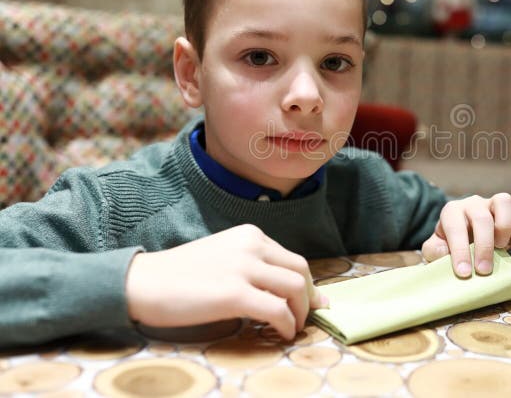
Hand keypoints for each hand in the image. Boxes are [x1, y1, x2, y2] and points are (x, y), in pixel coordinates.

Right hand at [125, 224, 326, 340]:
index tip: (309, 303)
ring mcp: (244, 268)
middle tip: (304, 317)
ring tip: (290, 328)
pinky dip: (286, 325)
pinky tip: (280, 335)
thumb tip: (282, 289)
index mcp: (250, 235)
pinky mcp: (234, 293)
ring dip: (300, 313)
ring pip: (296, 288)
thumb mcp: (223, 256)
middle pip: (301, 271)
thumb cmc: (178, 274)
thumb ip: (252, 266)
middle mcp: (252, 245)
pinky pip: (277, 310)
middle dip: (308, 297)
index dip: (306, 284)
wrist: (142, 282)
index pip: (292, 259)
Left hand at [420, 193, 510, 277]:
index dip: (460, 251)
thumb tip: (443, 252)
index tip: (464, 272)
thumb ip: (434, 251)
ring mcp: (494, 204)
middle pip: (482, 218)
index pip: (455, 227)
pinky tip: (510, 246)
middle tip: (483, 270)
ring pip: (504, 202)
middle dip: (484, 248)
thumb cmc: (451, 244)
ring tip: (500, 249)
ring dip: (504, 229)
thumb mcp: (437, 249)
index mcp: (452, 212)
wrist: (469, 237)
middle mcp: (473, 203)